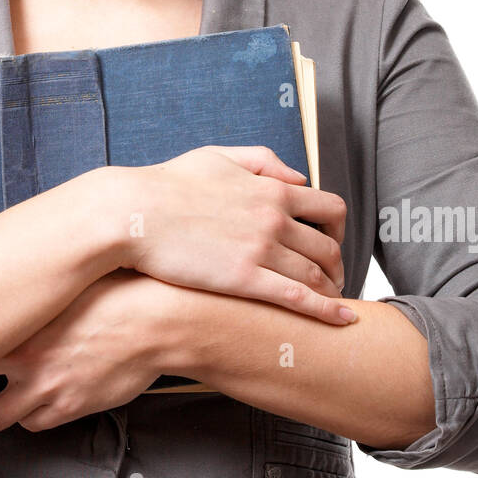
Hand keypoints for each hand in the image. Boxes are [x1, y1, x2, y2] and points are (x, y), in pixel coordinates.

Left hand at [0, 270, 179, 437]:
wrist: (155, 325)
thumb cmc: (119, 296)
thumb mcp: (68, 287)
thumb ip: (36, 297)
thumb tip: (16, 292)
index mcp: (23, 330)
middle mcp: (30, 364)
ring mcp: (49, 390)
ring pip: (1, 419)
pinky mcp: (72, 407)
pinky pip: (37, 423)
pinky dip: (29, 419)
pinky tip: (26, 412)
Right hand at [109, 145, 353, 323]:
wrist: (134, 212)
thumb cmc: (168, 185)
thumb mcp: (219, 156)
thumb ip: (262, 161)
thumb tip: (296, 177)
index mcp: (271, 188)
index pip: (331, 208)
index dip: (339, 229)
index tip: (333, 242)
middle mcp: (275, 218)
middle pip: (330, 246)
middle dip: (338, 265)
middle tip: (333, 278)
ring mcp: (261, 250)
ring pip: (318, 274)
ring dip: (332, 290)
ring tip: (332, 302)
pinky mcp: (244, 279)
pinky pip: (298, 298)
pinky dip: (327, 310)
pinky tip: (343, 320)